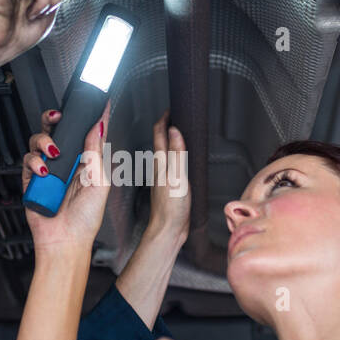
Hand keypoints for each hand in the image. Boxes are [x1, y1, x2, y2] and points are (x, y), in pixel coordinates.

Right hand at [21, 103, 111, 257]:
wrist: (65, 242)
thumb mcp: (99, 182)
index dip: (90, 115)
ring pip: (39, 141)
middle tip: (57, 116)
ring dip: (44, 142)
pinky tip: (43, 170)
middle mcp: (66, 162)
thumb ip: (96, 152)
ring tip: (52, 155)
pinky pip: (27, 159)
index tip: (97, 99)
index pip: (87, 132)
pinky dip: (34, 161)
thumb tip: (98, 126)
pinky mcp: (31, 179)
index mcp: (86, 161)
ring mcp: (48, 169)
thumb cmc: (86, 219)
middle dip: (54, 118)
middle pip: (57, 129)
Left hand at [148, 110, 189, 244]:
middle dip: (167, 126)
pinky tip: (180, 158)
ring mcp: (163, 177)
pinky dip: (175, 155)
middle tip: (175, 114)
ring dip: (170, 139)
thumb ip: (176, 153)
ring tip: (178, 130)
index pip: (159, 133)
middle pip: (161, 140)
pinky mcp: (169, 186)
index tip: (171, 108)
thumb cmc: (171, 208)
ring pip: (165, 152)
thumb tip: (174, 130)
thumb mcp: (177, 176)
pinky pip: (171, 164)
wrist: (168, 231)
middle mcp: (159, 168)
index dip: (164, 118)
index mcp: (160, 163)